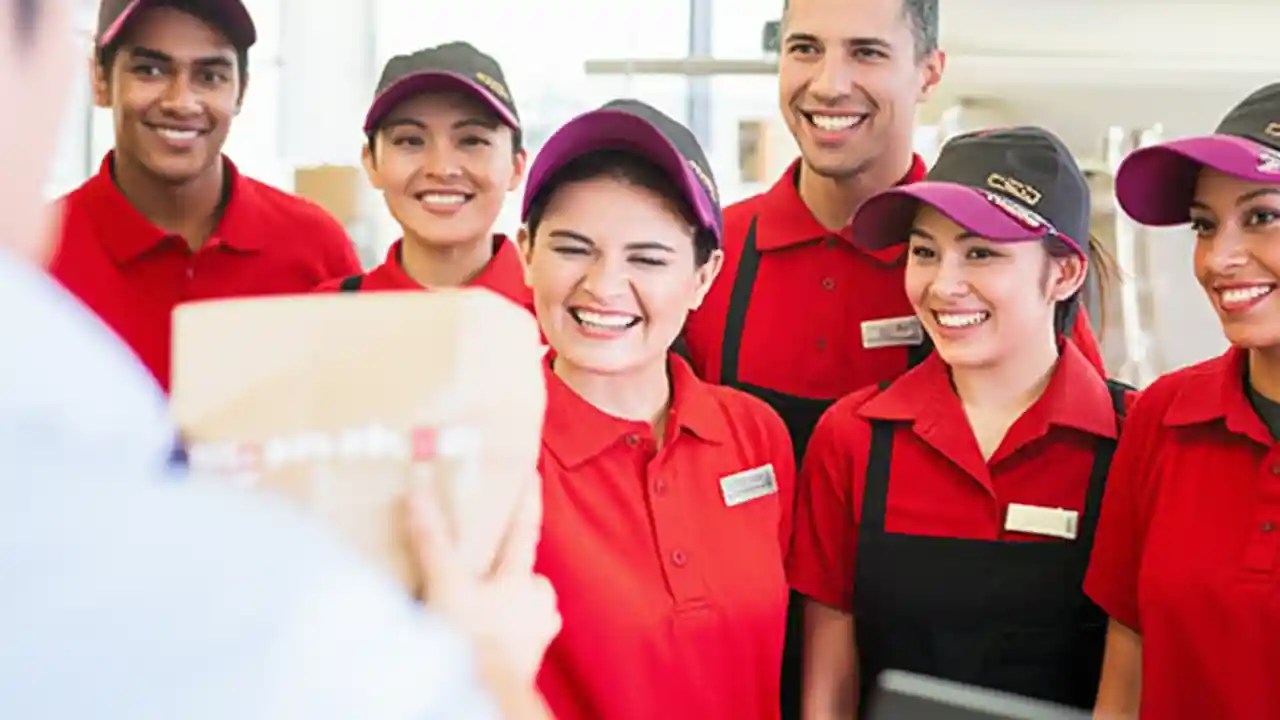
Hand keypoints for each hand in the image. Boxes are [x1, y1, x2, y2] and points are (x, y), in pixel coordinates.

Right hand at [408, 477, 559, 684]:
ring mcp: (538, 635)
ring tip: (485, 611)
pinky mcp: (532, 663)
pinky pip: (524, 639)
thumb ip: (431, 540)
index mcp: (520, 579)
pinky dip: (510, 636)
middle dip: (516, 572)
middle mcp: (537, 605)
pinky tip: (490, 641)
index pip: (525, 530)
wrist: (487, 694)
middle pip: (531, 577)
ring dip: (514, 607)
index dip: (528, 502)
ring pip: (532, 610)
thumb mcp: (445, 586)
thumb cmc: (470, 640)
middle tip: (493, 570)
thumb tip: (419, 489)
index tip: (534, 475)